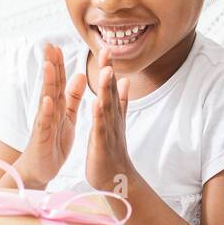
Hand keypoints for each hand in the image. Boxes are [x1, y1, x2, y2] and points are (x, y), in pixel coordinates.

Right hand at [15, 42, 85, 187]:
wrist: (40, 169)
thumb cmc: (52, 142)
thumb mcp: (66, 117)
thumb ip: (72, 98)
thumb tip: (79, 75)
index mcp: (57, 106)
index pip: (58, 81)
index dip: (59, 64)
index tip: (57, 45)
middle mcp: (48, 111)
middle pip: (50, 85)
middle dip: (51, 66)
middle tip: (49, 45)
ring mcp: (44, 123)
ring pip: (46, 100)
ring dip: (48, 83)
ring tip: (49, 65)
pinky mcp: (42, 138)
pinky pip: (45, 123)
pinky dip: (46, 112)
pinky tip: (48, 100)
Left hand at [86, 45, 133, 192]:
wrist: (116, 177)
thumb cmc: (113, 149)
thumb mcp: (117, 121)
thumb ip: (122, 101)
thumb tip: (127, 81)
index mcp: (113, 113)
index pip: (111, 86)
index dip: (109, 67)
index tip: (106, 47)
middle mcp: (113, 118)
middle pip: (111, 91)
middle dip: (109, 70)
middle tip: (107, 49)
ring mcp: (108, 130)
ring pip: (107, 106)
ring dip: (107, 88)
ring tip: (106, 70)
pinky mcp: (102, 143)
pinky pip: (100, 127)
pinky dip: (99, 115)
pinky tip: (96, 102)